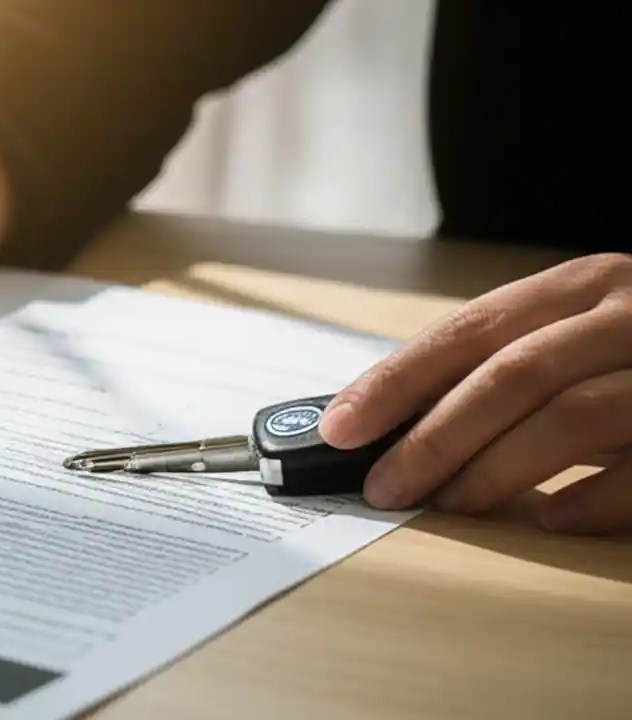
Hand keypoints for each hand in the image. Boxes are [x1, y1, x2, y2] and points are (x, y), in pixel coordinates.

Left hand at [319, 253, 631, 533]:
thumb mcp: (582, 331)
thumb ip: (508, 363)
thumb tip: (394, 424)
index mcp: (583, 285)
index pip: (467, 331)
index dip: (396, 381)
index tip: (339, 428)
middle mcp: (631, 313)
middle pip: (511, 375)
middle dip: (434, 438)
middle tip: (385, 488)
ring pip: (571, 419)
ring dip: (495, 472)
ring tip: (447, 507)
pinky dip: (591, 498)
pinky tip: (547, 520)